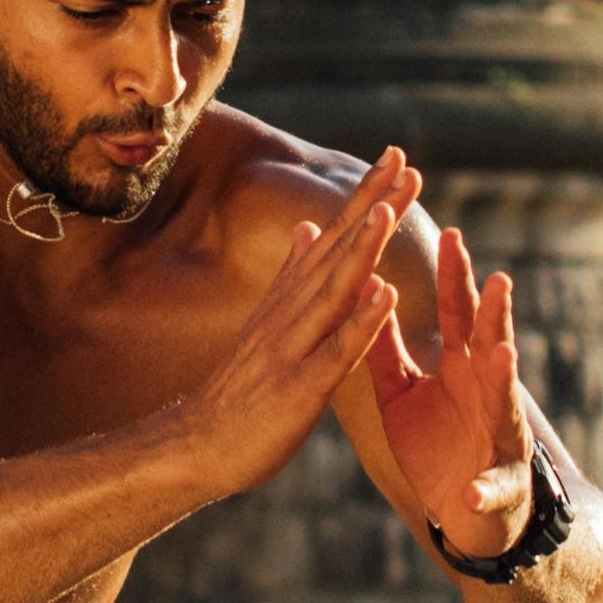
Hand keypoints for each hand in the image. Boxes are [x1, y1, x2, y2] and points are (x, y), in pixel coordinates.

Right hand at [181, 151, 415, 494]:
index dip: (364, 198)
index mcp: (290, 299)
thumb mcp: (268, 323)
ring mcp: (294, 347)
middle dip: (372, 205)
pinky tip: (387, 294)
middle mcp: (291, 312)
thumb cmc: (242, 390)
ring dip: (362, 248)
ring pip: (334, 290)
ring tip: (390, 209)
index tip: (394, 157)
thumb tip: (307, 228)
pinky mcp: (300, 386)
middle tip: (403, 160)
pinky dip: (362, 321)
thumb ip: (292, 277)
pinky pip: (337, 350)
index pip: (333, 237)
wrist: (198, 444)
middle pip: (337, 250)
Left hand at [361, 185, 533, 560]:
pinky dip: (482, 492)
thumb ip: (388, 353)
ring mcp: (498, 437)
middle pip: (490, 346)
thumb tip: (369, 297)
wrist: (467, 515)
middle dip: (493, 315)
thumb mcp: (402, 395)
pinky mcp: (496, 488)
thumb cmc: (437, 447)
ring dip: (503, 380)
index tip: (450, 235)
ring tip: (502, 355)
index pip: (460, 314)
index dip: (456, 278)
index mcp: (461, 369)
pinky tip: (475, 491)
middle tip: (494, 278)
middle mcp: (486, 394)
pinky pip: (488, 492)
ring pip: (504, 403)